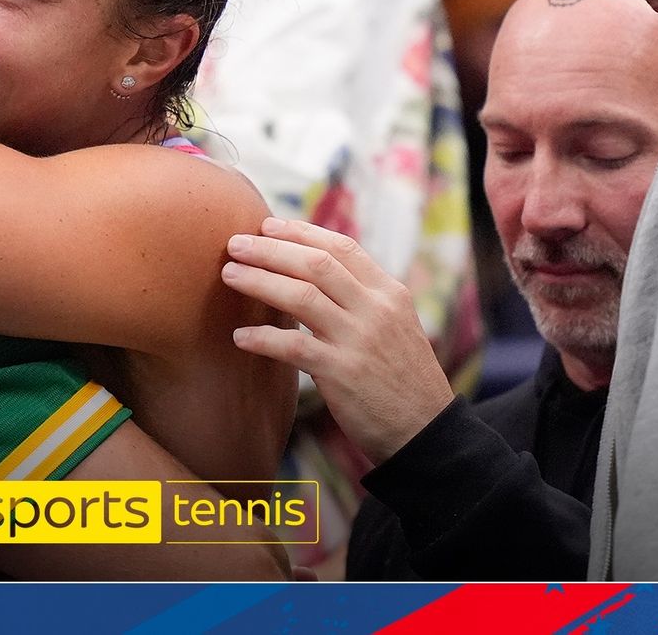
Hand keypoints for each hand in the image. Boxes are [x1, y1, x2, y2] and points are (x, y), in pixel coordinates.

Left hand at [221, 217, 453, 465]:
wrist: (428, 432)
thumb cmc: (401, 379)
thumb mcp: (395, 327)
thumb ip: (362, 299)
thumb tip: (314, 274)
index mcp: (389, 293)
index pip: (342, 248)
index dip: (301, 232)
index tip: (267, 225)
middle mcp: (376, 310)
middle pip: (315, 264)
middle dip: (270, 249)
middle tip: (235, 243)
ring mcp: (360, 341)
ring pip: (301, 297)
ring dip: (259, 282)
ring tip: (229, 275)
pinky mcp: (343, 374)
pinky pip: (294, 347)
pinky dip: (263, 339)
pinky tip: (240, 337)